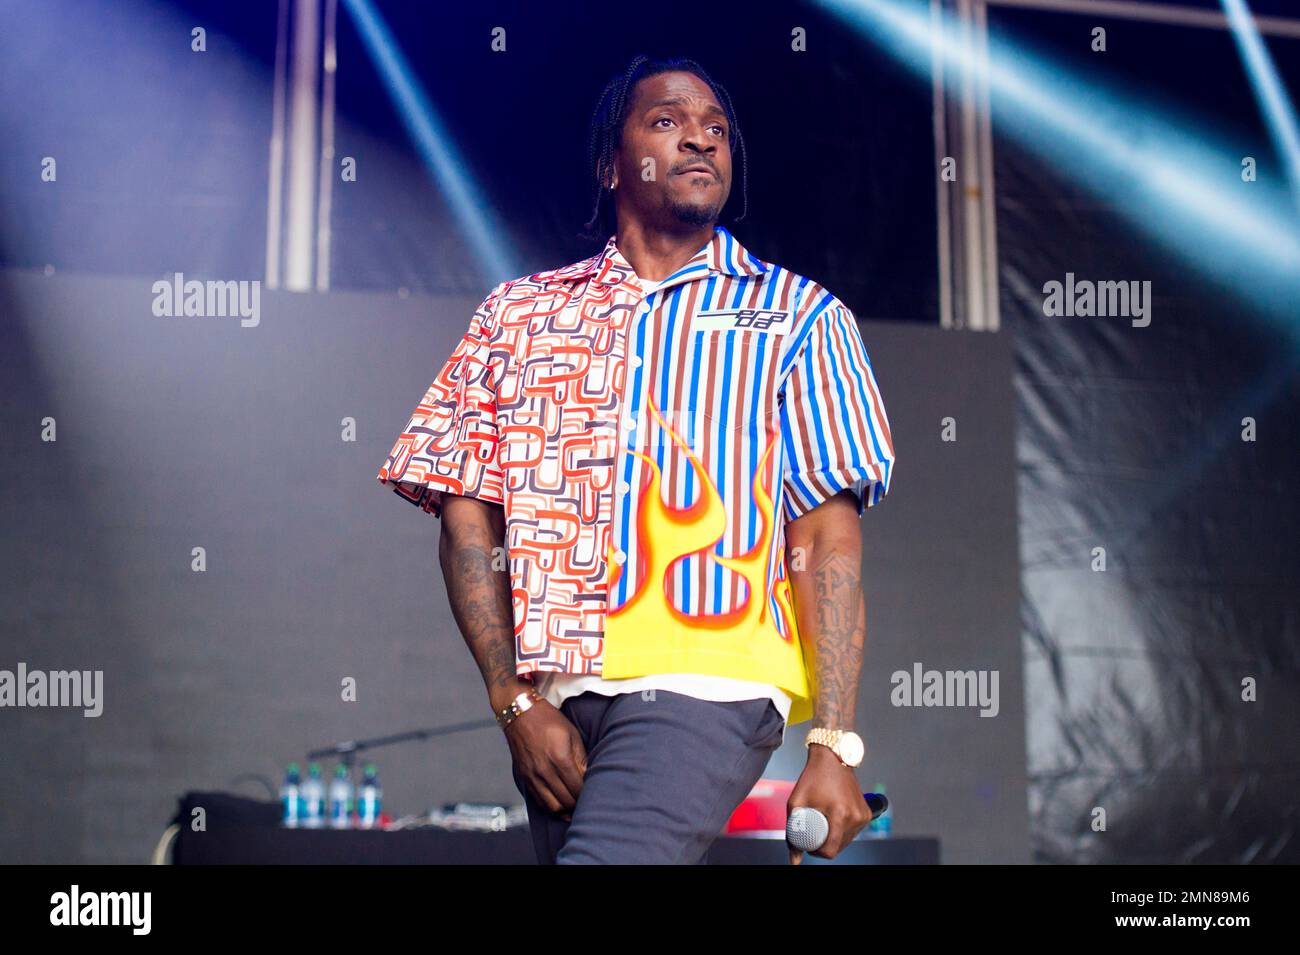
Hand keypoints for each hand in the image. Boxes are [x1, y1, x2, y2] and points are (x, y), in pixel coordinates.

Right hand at [503, 698, 587, 821]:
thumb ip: (581, 758)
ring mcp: (532, 776)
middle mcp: (545, 770)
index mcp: (560, 758)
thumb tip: (589, 777)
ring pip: (552, 807)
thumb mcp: (572, 734)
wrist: (519, 713)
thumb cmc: (548, 720)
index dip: (588, 794)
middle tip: (587, 800)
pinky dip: (551, 807)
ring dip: (565, 810)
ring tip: (574, 805)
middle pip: (566, 801)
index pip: (578, 788)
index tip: (594, 793)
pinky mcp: (525, 778)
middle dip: (578, 803)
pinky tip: (560, 803)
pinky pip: (539, 801)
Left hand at [787, 744, 872, 863]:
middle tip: (812, 833)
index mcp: (840, 814)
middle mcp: (856, 816)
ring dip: (834, 839)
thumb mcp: (796, 802)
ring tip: (822, 823)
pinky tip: (833, 820)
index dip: (816, 852)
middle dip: (824, 846)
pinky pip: (853, 832)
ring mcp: (863, 815)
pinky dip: (842, 831)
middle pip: (839, 847)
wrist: (832, 758)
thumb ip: (792, 832)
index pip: (830, 850)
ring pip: (846, 841)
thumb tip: (794, 859)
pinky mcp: (867, 813)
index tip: (808, 845)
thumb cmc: (812, 778)